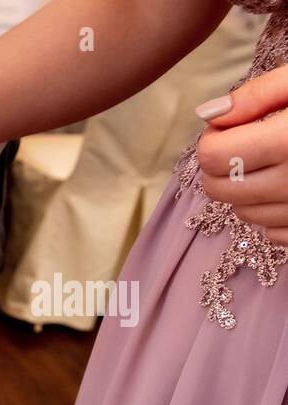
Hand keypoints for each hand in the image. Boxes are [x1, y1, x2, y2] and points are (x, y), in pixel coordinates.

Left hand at [197, 65, 287, 244]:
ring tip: (274, 162)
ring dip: (244, 189)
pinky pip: (268, 232)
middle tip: (249, 143)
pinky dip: (270, 211)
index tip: (234, 125)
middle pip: (218, 189)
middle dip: (222, 166)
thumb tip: (208, 114)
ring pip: (240, 212)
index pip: (212, 156)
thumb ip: (259, 94)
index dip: (216, 137)